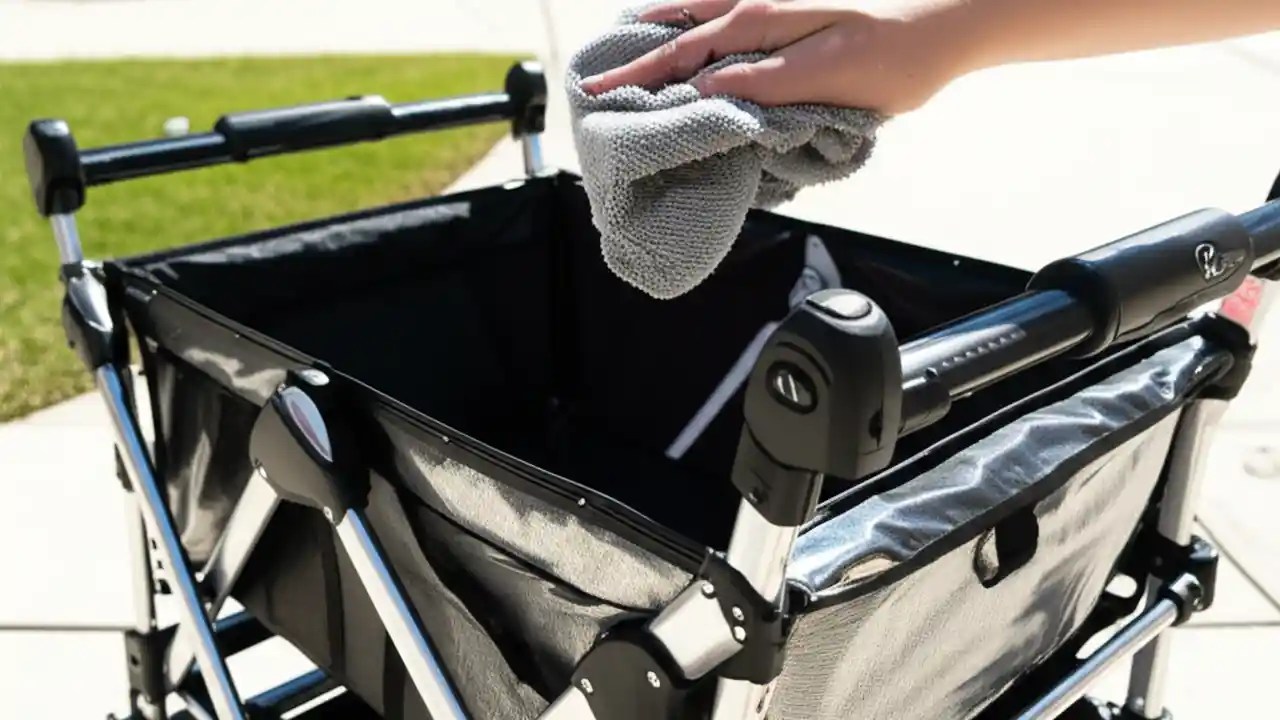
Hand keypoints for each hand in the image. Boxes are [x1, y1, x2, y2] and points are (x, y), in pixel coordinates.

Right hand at [580, 0, 978, 114]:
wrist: (951, 17)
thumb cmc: (896, 55)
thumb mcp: (829, 76)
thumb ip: (764, 82)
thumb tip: (705, 91)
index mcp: (760, 22)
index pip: (683, 54)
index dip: (641, 77)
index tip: (599, 95)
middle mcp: (757, 2)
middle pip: (681, 27)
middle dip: (637, 54)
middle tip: (595, 77)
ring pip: (700, 8)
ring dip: (661, 25)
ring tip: (626, 38)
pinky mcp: (790, 3)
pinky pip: (726, 4)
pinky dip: (696, 12)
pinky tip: (690, 21)